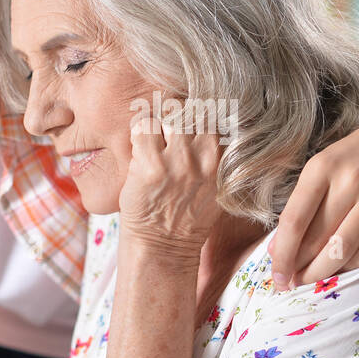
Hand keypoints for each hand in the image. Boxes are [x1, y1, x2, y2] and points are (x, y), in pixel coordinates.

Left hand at [117, 117, 221, 258]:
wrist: (164, 245)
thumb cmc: (185, 216)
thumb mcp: (214, 185)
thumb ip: (212, 156)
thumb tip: (209, 121)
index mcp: (221, 158)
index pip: (212, 114)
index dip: (193, 118)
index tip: (182, 131)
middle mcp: (203, 157)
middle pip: (190, 112)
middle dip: (174, 120)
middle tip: (163, 140)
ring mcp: (177, 161)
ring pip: (168, 117)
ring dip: (156, 128)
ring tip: (152, 149)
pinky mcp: (151, 166)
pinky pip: (143, 128)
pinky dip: (138, 134)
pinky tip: (138, 152)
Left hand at [269, 113, 358, 288]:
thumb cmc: (355, 153)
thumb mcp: (322, 166)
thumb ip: (301, 204)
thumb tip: (278, 248)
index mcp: (321, 168)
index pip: (294, 221)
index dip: (282, 254)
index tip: (276, 274)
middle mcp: (349, 182)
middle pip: (316, 239)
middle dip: (299, 267)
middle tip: (289, 282)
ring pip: (343, 248)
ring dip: (322, 271)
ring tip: (309, 278)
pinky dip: (354, 263)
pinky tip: (341, 267)